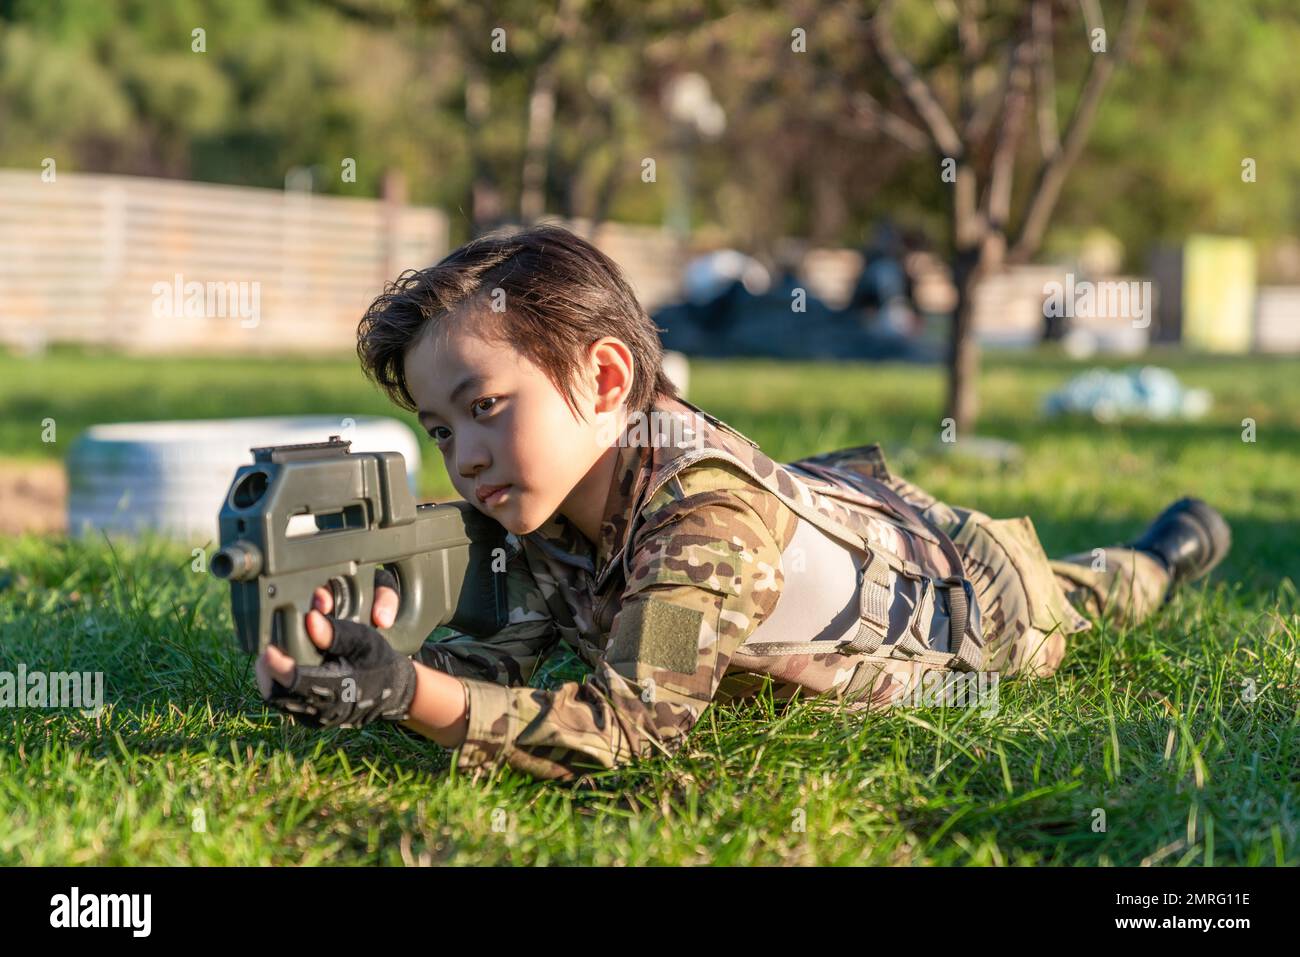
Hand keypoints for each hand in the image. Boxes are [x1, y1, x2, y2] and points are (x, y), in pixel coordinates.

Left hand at [256, 566, 414, 727]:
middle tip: (267, 646)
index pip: (292, 678)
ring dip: (271, 677)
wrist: (393, 691)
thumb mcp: (363, 640)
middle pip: (276, 690)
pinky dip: (280, 685)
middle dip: (267, 668)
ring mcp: (315, 718)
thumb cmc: (378, 661)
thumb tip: (310, 618)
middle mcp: (321, 708)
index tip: (269, 643)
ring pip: (277, 699)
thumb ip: (336, 631)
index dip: (275, 662)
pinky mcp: (312, 721)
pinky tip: (284, 669)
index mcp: (334, 688)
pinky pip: (285, 704)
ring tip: (273, 655)